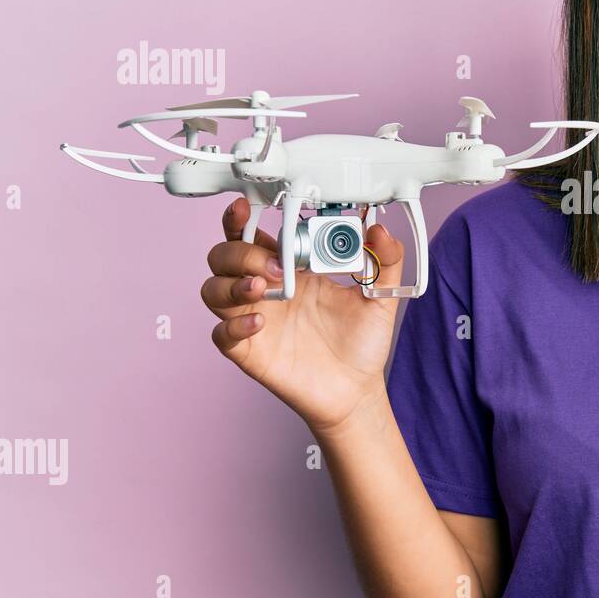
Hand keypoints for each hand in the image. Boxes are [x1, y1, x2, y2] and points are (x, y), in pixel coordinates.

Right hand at [201, 197, 404, 434]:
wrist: (357, 390)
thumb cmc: (361, 343)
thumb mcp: (380, 297)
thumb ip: (386, 261)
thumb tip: (381, 231)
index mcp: (290, 270)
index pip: (252, 235)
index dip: (241, 219)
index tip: (244, 207)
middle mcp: (266, 291)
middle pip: (223, 257)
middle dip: (241, 253)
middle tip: (275, 266)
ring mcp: (253, 319)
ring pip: (212, 290)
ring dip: (231, 283)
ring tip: (262, 289)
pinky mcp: (249, 351)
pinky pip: (221, 334)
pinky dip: (232, 325)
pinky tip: (259, 324)